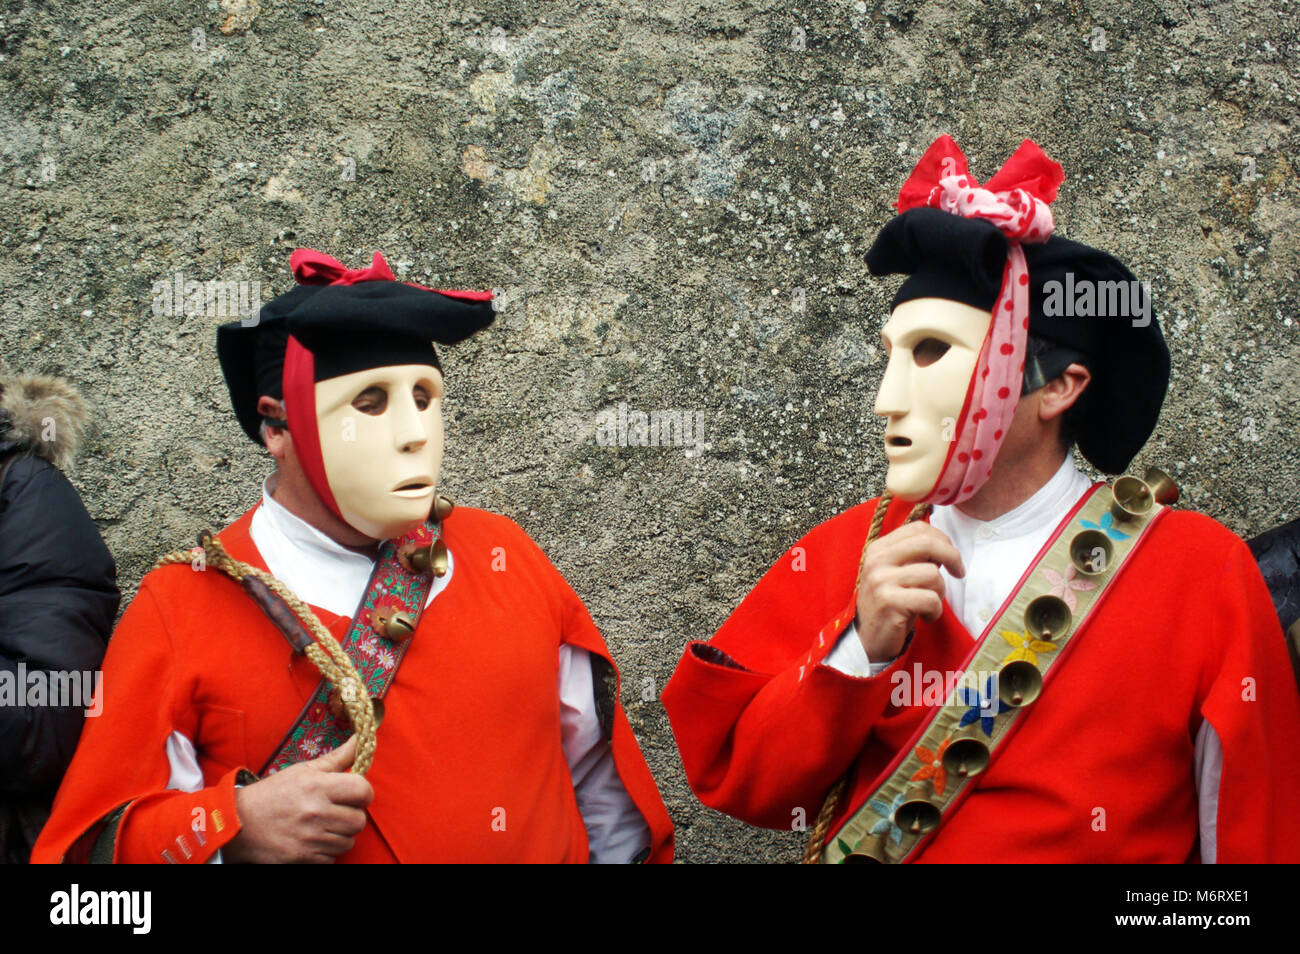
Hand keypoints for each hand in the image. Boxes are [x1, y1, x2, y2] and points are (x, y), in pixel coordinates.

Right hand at [224, 735, 372, 863]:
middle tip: (338, 811)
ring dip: (341, 834)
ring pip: (348, 841)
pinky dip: (327, 851)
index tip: (354, 793)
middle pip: (359, 820)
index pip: (363, 790)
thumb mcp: (302, 770)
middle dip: (353, 815)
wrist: (238, 823)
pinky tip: (314, 840)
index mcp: (317, 787)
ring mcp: (310, 838)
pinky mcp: (303, 858)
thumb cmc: (273, 793)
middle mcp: (316, 813)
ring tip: (324, 825)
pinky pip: (332, 858)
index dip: (363, 792)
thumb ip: (336, 758)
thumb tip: (360, 739)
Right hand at [854, 522, 963, 661]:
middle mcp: (877, 560)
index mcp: (879, 549)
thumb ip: (914, 556)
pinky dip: (935, 611)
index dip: (942, 539)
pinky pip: (930, 599)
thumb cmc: (891, 605)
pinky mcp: (889, 602)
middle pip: (927, 543)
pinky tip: (925, 617)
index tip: (950, 557)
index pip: (918, 528)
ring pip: (932, 574)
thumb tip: (945, 544)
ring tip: (929, 604)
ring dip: (940, 593)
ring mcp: (881, 580)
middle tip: (959, 573)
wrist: (867, 640)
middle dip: (952, 557)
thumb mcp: (897, 573)